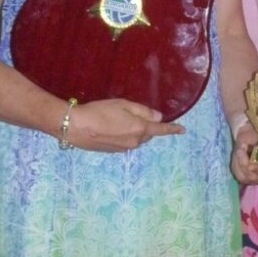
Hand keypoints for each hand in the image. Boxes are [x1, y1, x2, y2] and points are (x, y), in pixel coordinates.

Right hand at [67, 98, 183, 152]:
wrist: (75, 127)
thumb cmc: (100, 111)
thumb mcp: (123, 105)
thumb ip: (142, 111)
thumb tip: (158, 116)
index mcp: (140, 129)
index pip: (160, 130)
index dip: (172, 129)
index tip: (182, 130)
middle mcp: (134, 142)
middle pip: (147, 135)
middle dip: (146, 126)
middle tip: (133, 115)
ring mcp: (123, 149)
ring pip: (135, 139)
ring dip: (133, 131)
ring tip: (118, 120)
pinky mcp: (112, 152)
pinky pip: (125, 143)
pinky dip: (123, 136)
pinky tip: (110, 128)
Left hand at [230, 122, 257, 185]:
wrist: (250, 127)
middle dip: (256, 167)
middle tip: (250, 152)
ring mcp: (254, 177)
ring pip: (250, 179)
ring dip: (244, 164)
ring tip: (242, 150)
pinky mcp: (242, 174)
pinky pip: (239, 176)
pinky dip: (237, 164)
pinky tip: (239, 153)